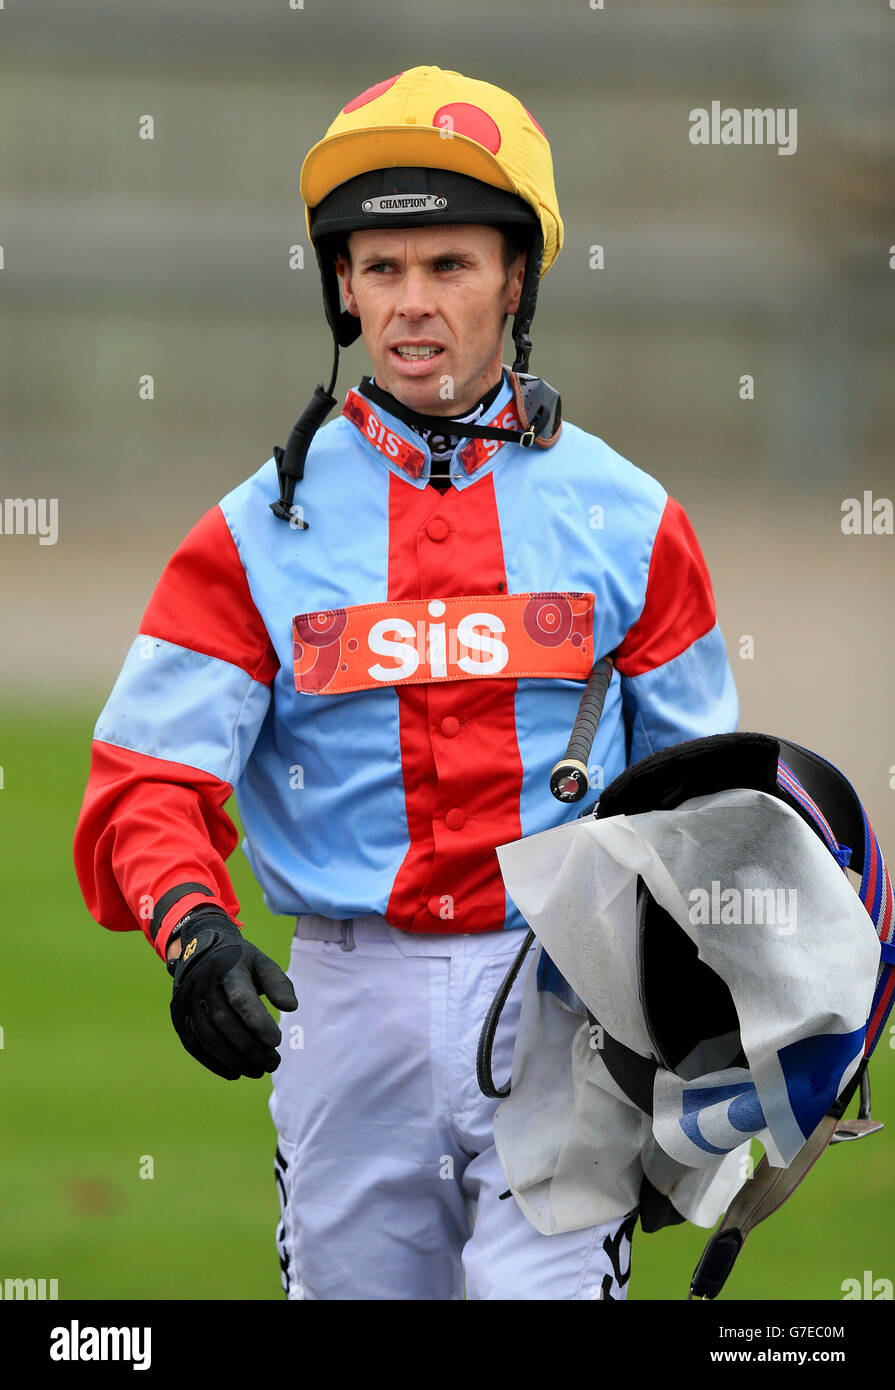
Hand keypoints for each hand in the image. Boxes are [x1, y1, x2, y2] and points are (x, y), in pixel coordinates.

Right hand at [167, 909, 296, 1079]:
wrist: (198, 945)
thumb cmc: (238, 959)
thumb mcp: (261, 961)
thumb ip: (278, 982)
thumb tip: (291, 1007)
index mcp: (227, 968)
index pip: (241, 998)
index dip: (258, 1022)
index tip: (277, 1042)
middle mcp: (202, 984)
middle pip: (225, 1023)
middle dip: (250, 1048)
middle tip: (274, 1063)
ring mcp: (186, 1000)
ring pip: (209, 1037)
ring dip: (234, 1060)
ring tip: (258, 1071)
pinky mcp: (179, 1015)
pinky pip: (194, 1044)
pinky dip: (214, 1062)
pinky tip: (235, 1072)